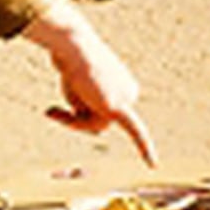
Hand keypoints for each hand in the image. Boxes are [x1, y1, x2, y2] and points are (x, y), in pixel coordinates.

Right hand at [23, 1, 156, 164]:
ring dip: (72, 120)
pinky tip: (153, 166)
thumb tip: (95, 126)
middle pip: (98, 122)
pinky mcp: (118, 107)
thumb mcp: (76, 86)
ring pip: (94, 127)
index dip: (76, 108)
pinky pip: (134, 132)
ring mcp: (125, 99)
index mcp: (124, 87)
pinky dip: (144, 149)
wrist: (73, 43)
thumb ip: (85, 106)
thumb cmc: (71, 59)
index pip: (100, 113)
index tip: (65, 89)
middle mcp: (129, 93)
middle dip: (75, 116)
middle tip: (55, 105)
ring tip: (60, 102)